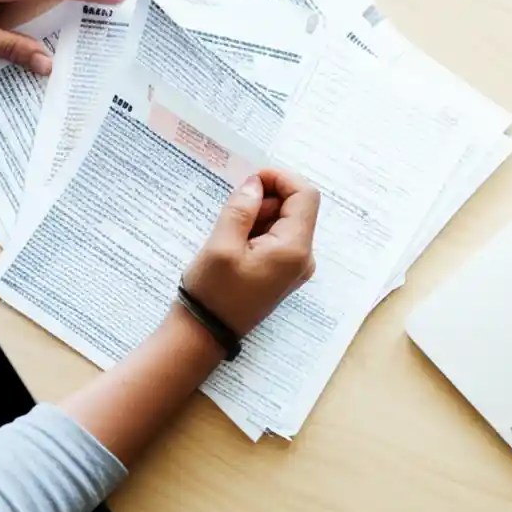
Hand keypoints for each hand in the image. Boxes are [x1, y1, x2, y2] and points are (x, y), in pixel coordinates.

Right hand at [183, 169, 320, 337]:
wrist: (206, 333)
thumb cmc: (212, 293)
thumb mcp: (221, 245)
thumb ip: (241, 209)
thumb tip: (256, 183)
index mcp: (294, 250)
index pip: (305, 195)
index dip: (280, 178)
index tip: (251, 178)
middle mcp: (303, 257)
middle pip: (297, 207)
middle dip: (266, 198)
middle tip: (233, 210)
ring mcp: (295, 266)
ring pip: (285, 221)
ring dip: (260, 214)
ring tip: (230, 232)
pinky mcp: (283, 271)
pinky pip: (278, 237)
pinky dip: (258, 229)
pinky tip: (235, 242)